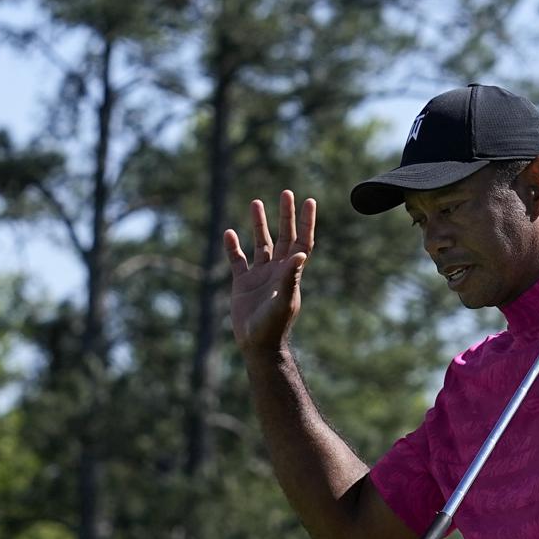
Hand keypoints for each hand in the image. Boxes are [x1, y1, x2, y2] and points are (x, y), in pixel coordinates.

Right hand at [222, 191, 315, 361]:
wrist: (257, 344)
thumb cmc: (273, 325)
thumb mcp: (284, 300)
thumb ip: (291, 277)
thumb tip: (301, 253)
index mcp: (290, 272)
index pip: (301, 241)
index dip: (306, 222)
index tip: (309, 201)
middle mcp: (276, 270)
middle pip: (282, 236)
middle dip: (285, 215)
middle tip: (286, 193)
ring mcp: (259, 275)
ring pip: (259, 244)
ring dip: (258, 224)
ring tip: (255, 202)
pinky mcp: (242, 283)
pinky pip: (237, 260)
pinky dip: (233, 247)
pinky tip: (229, 233)